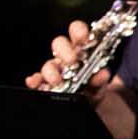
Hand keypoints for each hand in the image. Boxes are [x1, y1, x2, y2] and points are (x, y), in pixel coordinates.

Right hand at [27, 20, 136, 138]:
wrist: (92, 107)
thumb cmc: (94, 88)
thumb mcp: (101, 84)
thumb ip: (101, 79)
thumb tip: (102, 74)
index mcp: (81, 50)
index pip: (77, 32)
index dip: (78, 31)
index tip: (83, 38)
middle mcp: (65, 58)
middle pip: (59, 44)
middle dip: (64, 50)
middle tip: (72, 61)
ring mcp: (55, 71)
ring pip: (48, 64)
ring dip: (51, 70)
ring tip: (58, 80)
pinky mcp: (46, 85)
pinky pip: (36, 81)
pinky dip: (35, 81)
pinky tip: (35, 82)